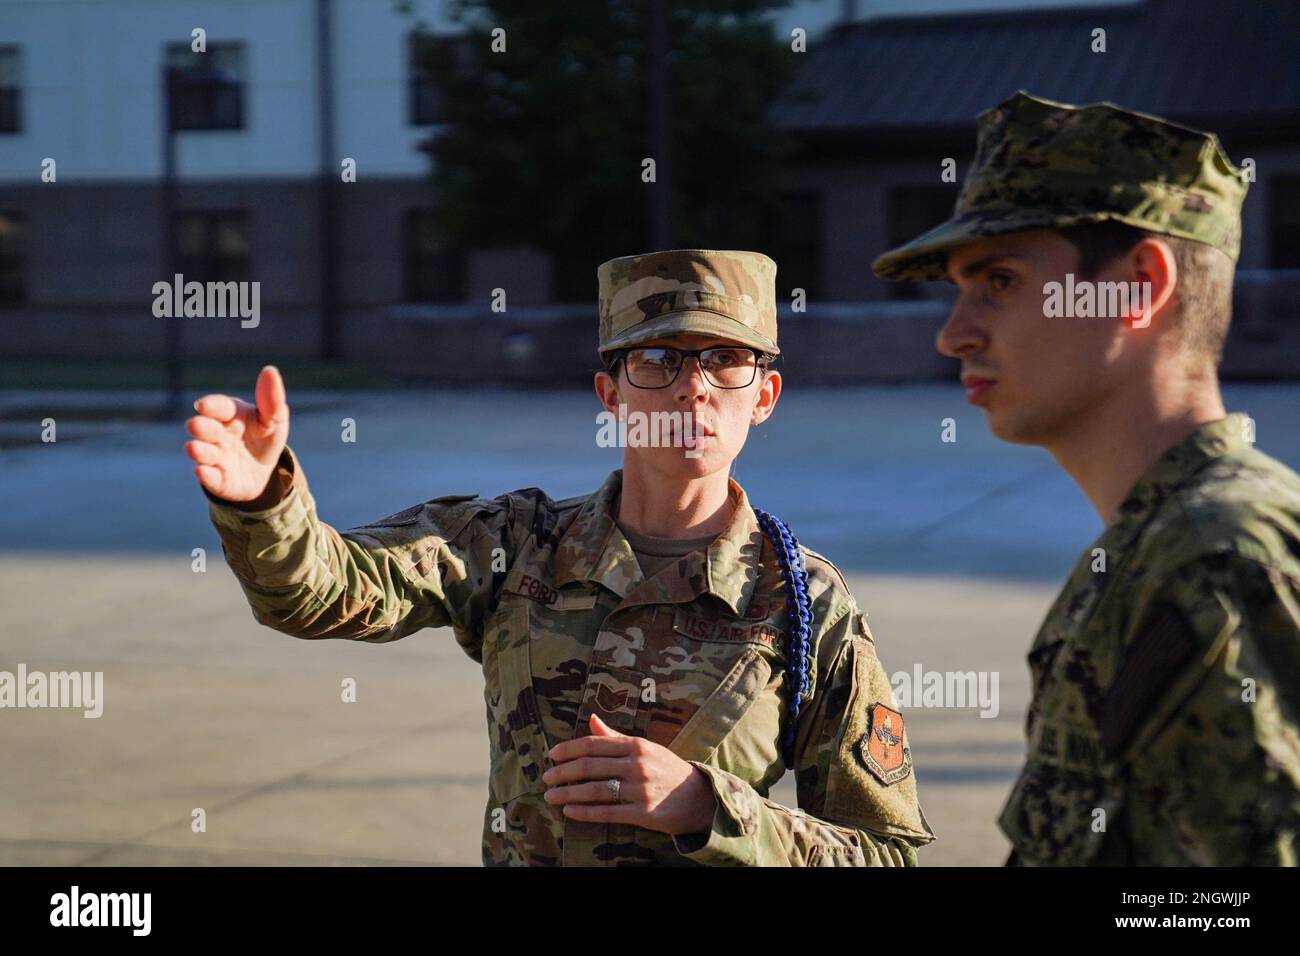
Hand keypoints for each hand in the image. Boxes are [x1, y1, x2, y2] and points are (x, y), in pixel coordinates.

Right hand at [185, 365, 290, 501]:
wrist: (265, 470)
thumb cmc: (265, 437)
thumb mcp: (274, 419)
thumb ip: (272, 399)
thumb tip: (270, 370)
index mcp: (230, 415)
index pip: (218, 407)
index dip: (211, 406)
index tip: (204, 406)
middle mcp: (217, 434)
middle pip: (204, 428)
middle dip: (200, 427)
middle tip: (197, 426)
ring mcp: (215, 457)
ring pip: (202, 452)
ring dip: (198, 451)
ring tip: (195, 448)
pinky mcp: (218, 479)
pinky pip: (210, 478)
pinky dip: (206, 475)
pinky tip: (203, 471)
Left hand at [542, 714, 717, 836]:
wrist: (699, 798)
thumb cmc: (667, 769)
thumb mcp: (645, 748)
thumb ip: (615, 737)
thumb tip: (591, 719)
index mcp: (636, 745)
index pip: (594, 743)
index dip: (569, 749)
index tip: (551, 755)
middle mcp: (637, 764)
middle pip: (590, 766)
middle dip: (563, 772)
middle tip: (546, 778)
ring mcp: (640, 789)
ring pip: (595, 790)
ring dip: (568, 792)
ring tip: (551, 796)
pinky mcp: (643, 812)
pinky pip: (607, 811)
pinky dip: (585, 811)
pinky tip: (569, 810)